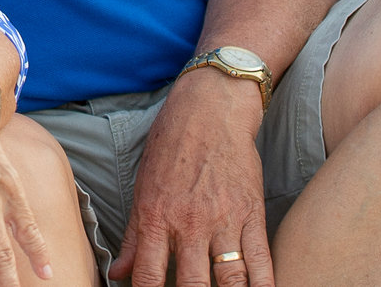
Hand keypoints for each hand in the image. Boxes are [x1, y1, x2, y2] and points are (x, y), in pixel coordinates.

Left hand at [111, 71, 270, 286]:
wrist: (209, 110)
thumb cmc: (171, 147)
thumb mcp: (143, 188)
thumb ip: (132, 236)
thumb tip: (118, 274)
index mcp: (155, 217)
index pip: (149, 276)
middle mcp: (189, 223)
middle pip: (192, 285)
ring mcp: (223, 221)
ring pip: (229, 281)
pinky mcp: (251, 215)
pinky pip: (260, 262)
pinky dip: (263, 286)